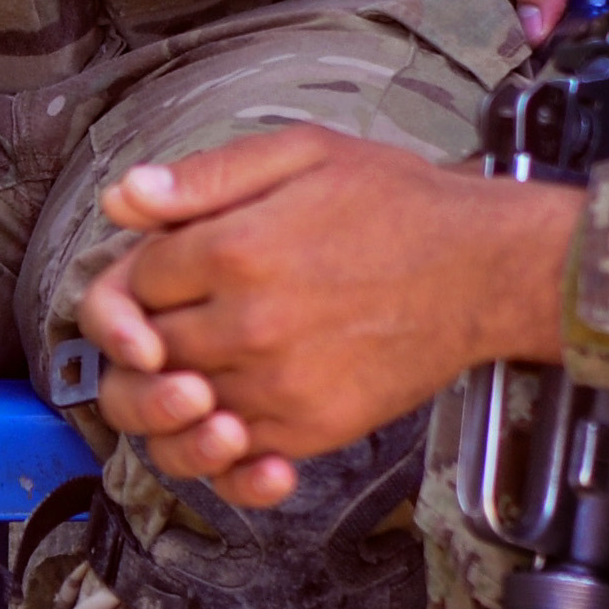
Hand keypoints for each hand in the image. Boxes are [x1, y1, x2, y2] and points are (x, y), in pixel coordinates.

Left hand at [74, 125, 580, 509]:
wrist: (486, 268)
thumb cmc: (396, 202)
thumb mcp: (298, 153)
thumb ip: (203, 177)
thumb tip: (122, 197)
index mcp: (232, 249)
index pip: (132, 284)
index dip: (135, 280)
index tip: (162, 274)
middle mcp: (246, 324)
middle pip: (146, 353)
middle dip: (143, 339)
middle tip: (169, 323)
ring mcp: (280, 385)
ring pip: (179, 412)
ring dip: (172, 398)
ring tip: (194, 374)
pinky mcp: (315, 429)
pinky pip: (236, 455)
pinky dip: (220, 448)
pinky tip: (232, 421)